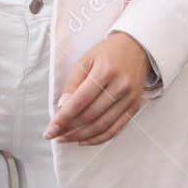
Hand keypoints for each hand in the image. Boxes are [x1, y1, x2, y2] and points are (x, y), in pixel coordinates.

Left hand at [44, 31, 148, 145]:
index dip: (63, 118)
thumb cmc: (108, 52)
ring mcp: (129, 98)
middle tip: (56, 135)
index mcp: (105, 71)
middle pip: (91, 116)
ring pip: (102, 126)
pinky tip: (84, 140)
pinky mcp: (135, 106)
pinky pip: (116, 129)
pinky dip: (99, 138)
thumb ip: (73, 82)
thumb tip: (62, 106)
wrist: (137, 47)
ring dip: (81, 136)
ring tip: (66, 138)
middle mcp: (120, 86)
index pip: (80, 101)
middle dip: (69, 129)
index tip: (50, 130)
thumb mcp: (86, 59)